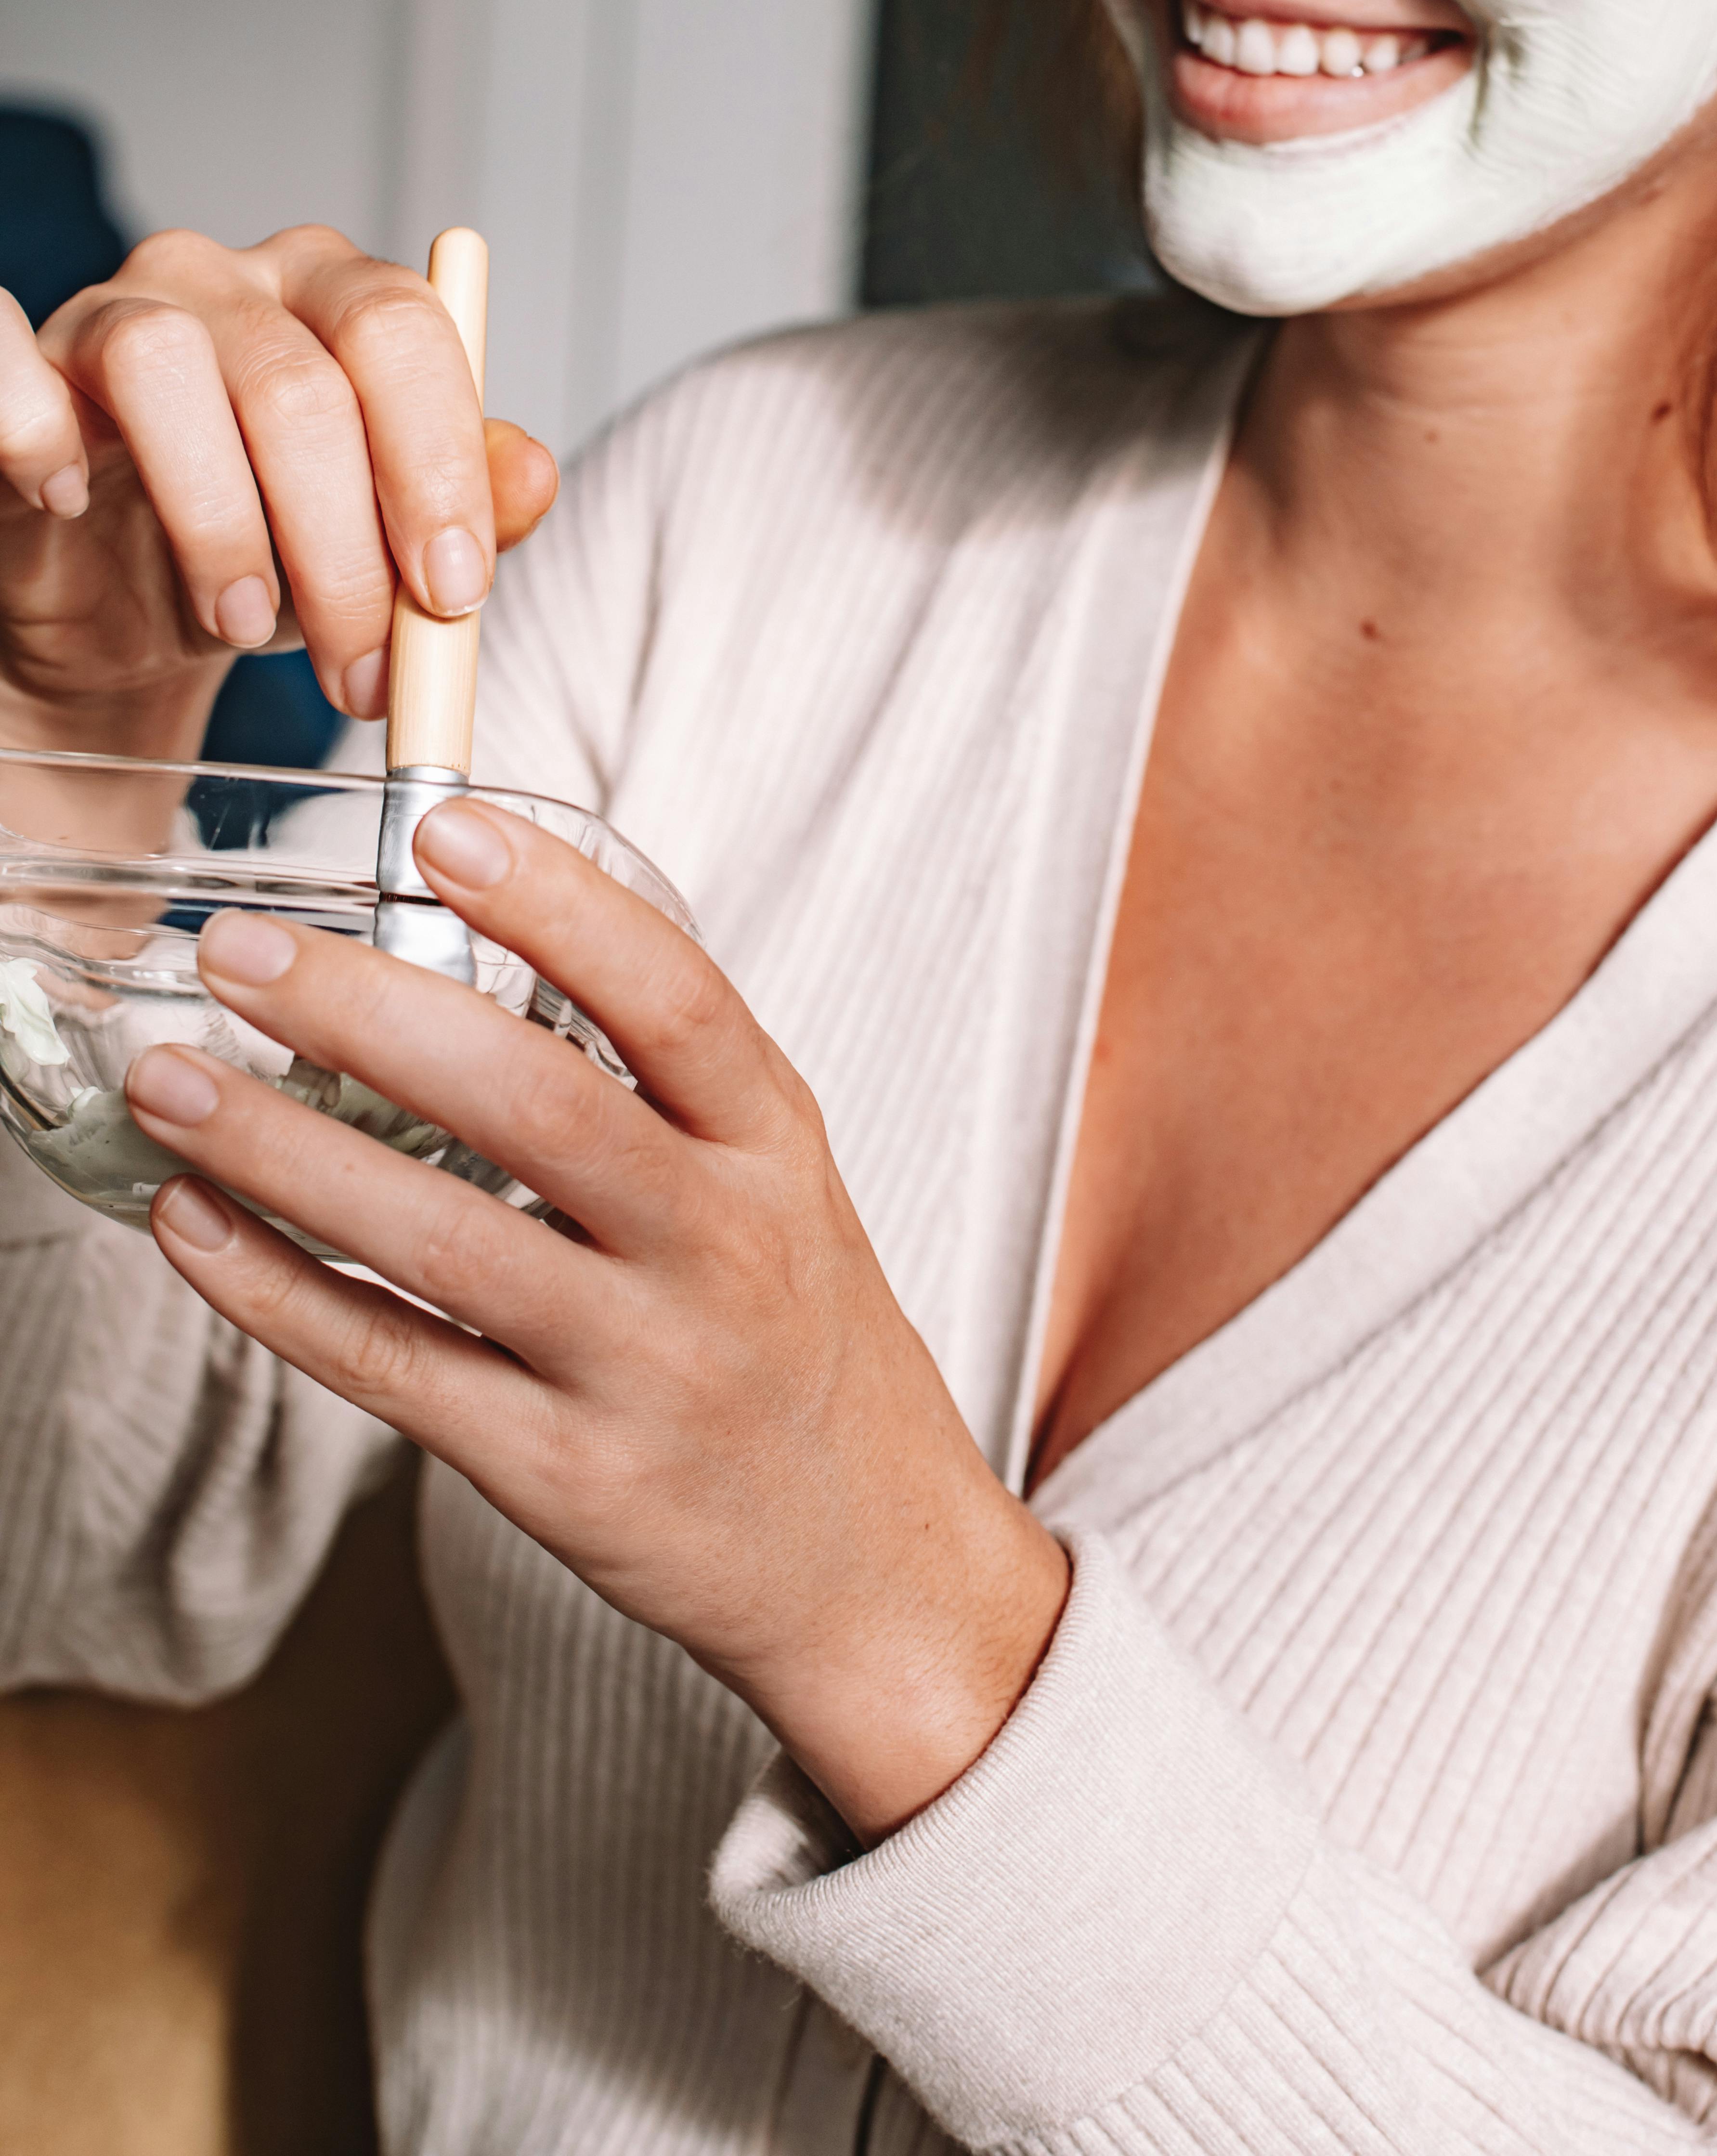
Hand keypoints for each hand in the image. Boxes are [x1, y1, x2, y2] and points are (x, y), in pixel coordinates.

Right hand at [0, 227, 556, 751]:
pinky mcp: (24, 358)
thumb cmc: (268, 556)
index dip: (436, 465)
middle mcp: (231, 279)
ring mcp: (117, 307)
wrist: (127, 609)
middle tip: (361, 668)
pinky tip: (69, 500)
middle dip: (343, 548)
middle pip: (300, 380)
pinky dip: (38, 433)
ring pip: (166, 366)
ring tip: (243, 625)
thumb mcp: (385, 552)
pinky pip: (8, 359)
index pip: (406, 334)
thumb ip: (467, 514)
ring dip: (217, 521)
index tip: (452, 594)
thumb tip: (534, 477)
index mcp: (339, 297)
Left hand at [121, 799, 1071, 1842]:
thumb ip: (665, 1076)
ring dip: (284, 1151)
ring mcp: (642, 1367)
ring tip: (171, 1081)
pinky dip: (278, 1294)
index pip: (674, 996)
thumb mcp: (782, 1178)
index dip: (558, 903)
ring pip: (439, 1240)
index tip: (439, 827)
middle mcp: (721, 1246)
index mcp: (776, 1147)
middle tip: (243, 951)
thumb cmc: (795, 1333)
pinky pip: (395, 1369)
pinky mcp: (564, 1476)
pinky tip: (194, 1226)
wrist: (874, 1560)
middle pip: (536, 1104)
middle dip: (370, 1013)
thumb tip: (482, 937)